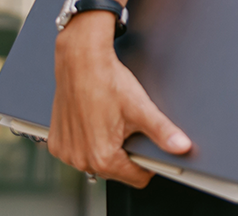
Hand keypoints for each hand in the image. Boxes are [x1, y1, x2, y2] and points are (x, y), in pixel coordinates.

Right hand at [48, 11, 190, 186]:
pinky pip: (77, 151)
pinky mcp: (56, 143)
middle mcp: (81, 160)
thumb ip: (163, 131)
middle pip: (116, 170)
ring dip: (104, 146)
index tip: (146, 143)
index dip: (147, 161)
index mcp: (103, 157)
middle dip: (124, 151)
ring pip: (96, 161)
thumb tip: (181, 145)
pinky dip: (86, 140)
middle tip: (124, 123)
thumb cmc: (108, 80)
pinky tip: (91, 119)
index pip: (137, 178)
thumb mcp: (140, 106)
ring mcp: (67, 153)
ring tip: (107, 118)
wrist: (81, 59)